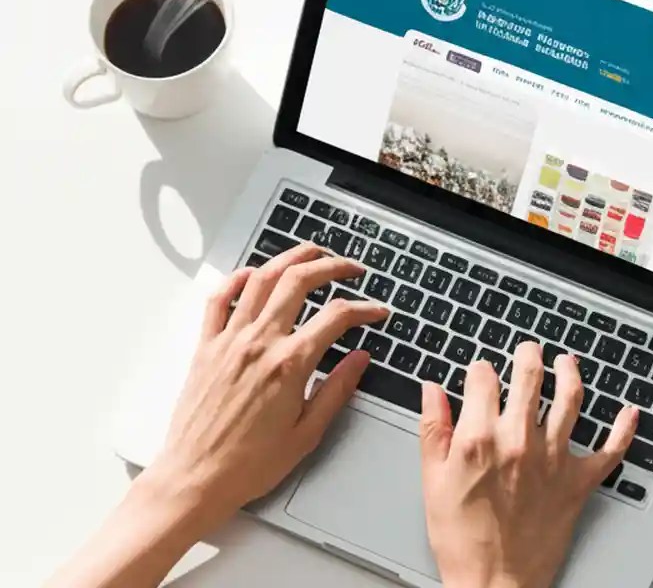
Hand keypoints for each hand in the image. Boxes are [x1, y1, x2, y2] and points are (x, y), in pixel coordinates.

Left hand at [149, 243, 388, 530]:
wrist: (195, 479)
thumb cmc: (248, 465)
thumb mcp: (307, 433)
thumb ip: (337, 389)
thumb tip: (360, 359)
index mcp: (289, 364)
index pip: (337, 317)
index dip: (365, 308)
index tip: (377, 311)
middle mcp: (258, 344)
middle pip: (299, 281)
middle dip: (331, 266)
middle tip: (351, 268)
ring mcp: (228, 341)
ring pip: (260, 279)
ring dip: (290, 258)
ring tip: (311, 253)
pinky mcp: (205, 348)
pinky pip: (219, 299)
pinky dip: (236, 279)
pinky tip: (253, 274)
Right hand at [420, 342, 638, 587]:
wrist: (493, 583)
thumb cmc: (461, 540)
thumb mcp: (432, 482)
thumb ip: (433, 430)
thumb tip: (432, 391)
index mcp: (479, 439)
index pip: (483, 379)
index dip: (481, 370)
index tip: (481, 373)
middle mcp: (519, 441)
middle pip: (530, 376)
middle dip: (528, 355)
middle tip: (529, 350)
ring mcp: (553, 460)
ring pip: (570, 399)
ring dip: (571, 373)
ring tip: (569, 362)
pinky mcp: (578, 482)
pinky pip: (611, 450)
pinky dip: (624, 428)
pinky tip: (628, 411)